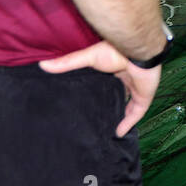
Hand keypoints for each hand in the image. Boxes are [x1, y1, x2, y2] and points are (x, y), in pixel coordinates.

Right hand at [39, 41, 161, 136]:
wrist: (138, 53)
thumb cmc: (114, 51)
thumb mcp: (87, 58)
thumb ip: (67, 63)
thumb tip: (42, 65)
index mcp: (112, 71)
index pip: (103, 85)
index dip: (96, 94)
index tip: (83, 104)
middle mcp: (124, 80)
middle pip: (115, 97)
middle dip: (107, 107)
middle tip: (93, 120)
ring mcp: (135, 89)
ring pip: (126, 107)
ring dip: (118, 117)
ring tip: (105, 130)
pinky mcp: (143, 98)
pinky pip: (136, 114)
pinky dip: (128, 124)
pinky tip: (118, 133)